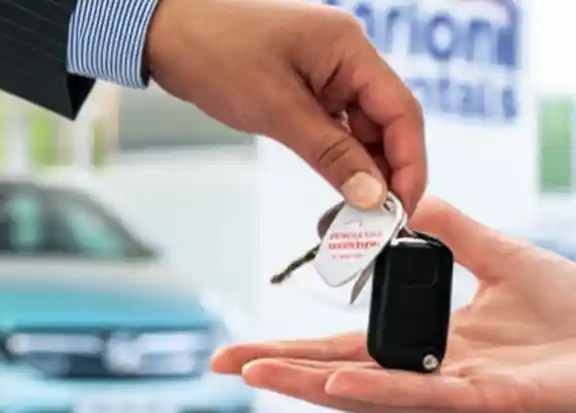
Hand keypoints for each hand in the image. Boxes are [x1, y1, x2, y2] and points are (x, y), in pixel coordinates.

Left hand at [144, 0, 425, 212]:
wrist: (165, 28)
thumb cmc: (214, 50)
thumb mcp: (276, 109)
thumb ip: (330, 154)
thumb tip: (371, 194)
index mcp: (350, 48)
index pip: (402, 112)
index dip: (410, 165)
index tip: (402, 208)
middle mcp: (346, 57)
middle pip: (388, 123)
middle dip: (389, 173)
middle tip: (380, 221)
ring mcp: (326, 72)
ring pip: (363, 129)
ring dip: (364, 170)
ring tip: (359, 213)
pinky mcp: (306, 86)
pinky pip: (336, 127)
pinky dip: (340, 158)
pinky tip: (340, 186)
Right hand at [212, 199, 575, 412]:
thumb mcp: (506, 260)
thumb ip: (458, 237)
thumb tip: (415, 203)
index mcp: (431, 347)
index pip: (347, 350)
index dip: (294, 350)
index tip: (243, 351)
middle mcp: (434, 379)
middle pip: (343, 379)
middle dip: (283, 375)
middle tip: (227, 367)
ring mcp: (460, 396)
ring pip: (374, 394)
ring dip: (316, 386)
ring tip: (266, 376)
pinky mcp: (494, 402)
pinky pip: (429, 397)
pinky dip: (381, 392)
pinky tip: (341, 385)